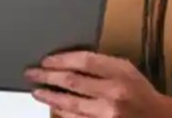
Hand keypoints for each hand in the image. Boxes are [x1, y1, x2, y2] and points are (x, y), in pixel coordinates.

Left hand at [26, 51, 168, 117]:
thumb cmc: (140, 92)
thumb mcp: (126, 69)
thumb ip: (101, 64)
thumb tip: (69, 60)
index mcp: (120, 73)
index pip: (84, 61)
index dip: (61, 59)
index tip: (46, 60)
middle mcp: (113, 94)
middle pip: (72, 82)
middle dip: (47, 77)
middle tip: (31, 73)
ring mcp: (107, 114)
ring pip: (70, 104)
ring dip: (50, 97)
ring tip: (37, 91)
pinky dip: (62, 113)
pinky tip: (54, 107)